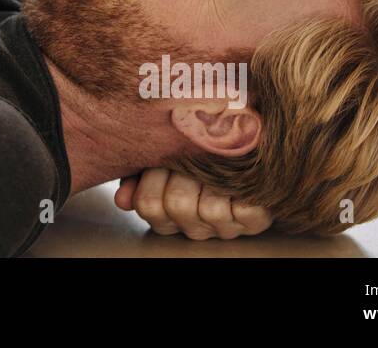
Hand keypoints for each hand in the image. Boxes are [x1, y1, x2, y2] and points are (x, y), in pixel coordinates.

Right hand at [114, 168, 272, 239]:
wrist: (240, 150)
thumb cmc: (191, 156)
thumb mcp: (157, 162)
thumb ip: (136, 177)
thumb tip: (122, 199)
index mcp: (167, 214)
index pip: (148, 204)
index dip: (153, 178)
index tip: (163, 158)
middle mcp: (194, 226)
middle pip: (177, 204)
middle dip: (183, 173)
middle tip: (188, 156)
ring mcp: (224, 227)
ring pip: (210, 210)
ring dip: (212, 181)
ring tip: (213, 165)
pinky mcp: (255, 221)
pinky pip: (245, 211)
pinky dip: (242, 192)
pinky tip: (236, 177)